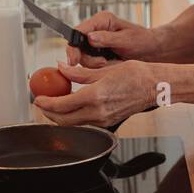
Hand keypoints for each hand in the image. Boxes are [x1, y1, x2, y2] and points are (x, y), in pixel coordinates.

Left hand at [33, 60, 155, 126]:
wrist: (155, 86)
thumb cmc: (137, 75)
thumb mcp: (104, 70)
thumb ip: (79, 73)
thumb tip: (63, 69)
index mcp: (95, 96)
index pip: (62, 105)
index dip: (46, 103)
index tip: (38, 98)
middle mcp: (98, 112)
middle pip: (64, 120)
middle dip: (49, 113)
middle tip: (43, 103)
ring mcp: (104, 120)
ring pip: (74, 123)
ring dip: (61, 115)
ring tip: (57, 102)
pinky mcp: (109, 122)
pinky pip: (85, 122)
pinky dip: (75, 116)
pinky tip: (74, 105)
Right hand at [65, 11, 159, 65]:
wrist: (151, 50)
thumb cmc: (142, 40)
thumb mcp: (126, 39)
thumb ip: (107, 38)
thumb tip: (90, 37)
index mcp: (101, 20)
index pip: (78, 31)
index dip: (73, 46)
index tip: (74, 60)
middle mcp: (95, 29)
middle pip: (77, 46)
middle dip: (88, 58)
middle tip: (103, 62)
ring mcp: (95, 42)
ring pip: (83, 57)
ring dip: (95, 64)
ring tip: (111, 62)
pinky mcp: (97, 52)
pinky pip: (91, 63)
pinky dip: (100, 67)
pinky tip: (111, 64)